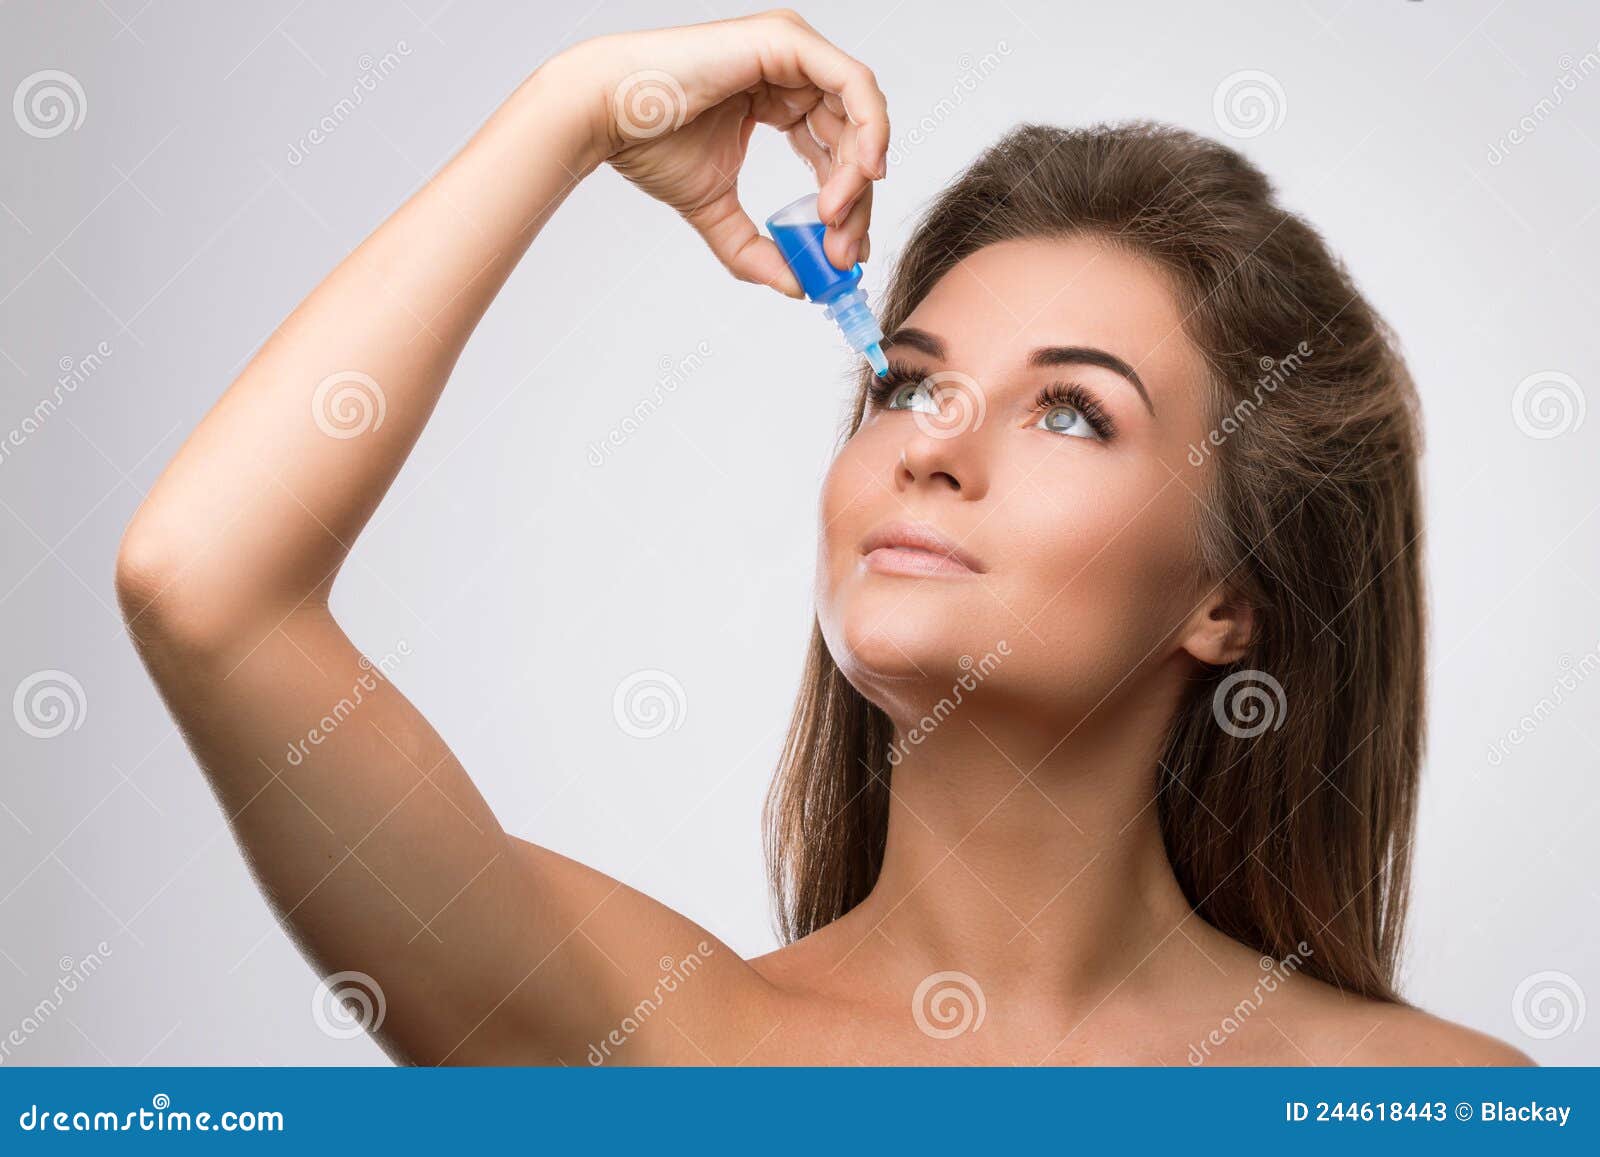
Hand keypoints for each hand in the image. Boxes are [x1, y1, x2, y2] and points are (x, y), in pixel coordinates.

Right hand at [555, 9, 888, 296]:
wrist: (610, 115)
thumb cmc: (649, 145)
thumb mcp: (716, 209)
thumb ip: (755, 250)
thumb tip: (797, 287)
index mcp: (776, 99)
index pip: (833, 152)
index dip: (847, 205)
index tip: (842, 254)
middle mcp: (790, 72)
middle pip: (851, 139)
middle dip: (855, 200)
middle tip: (842, 249)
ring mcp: (792, 51)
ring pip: (859, 115)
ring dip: (858, 175)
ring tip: (837, 218)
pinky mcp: (790, 40)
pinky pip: (855, 84)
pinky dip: (869, 129)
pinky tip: (863, 173)